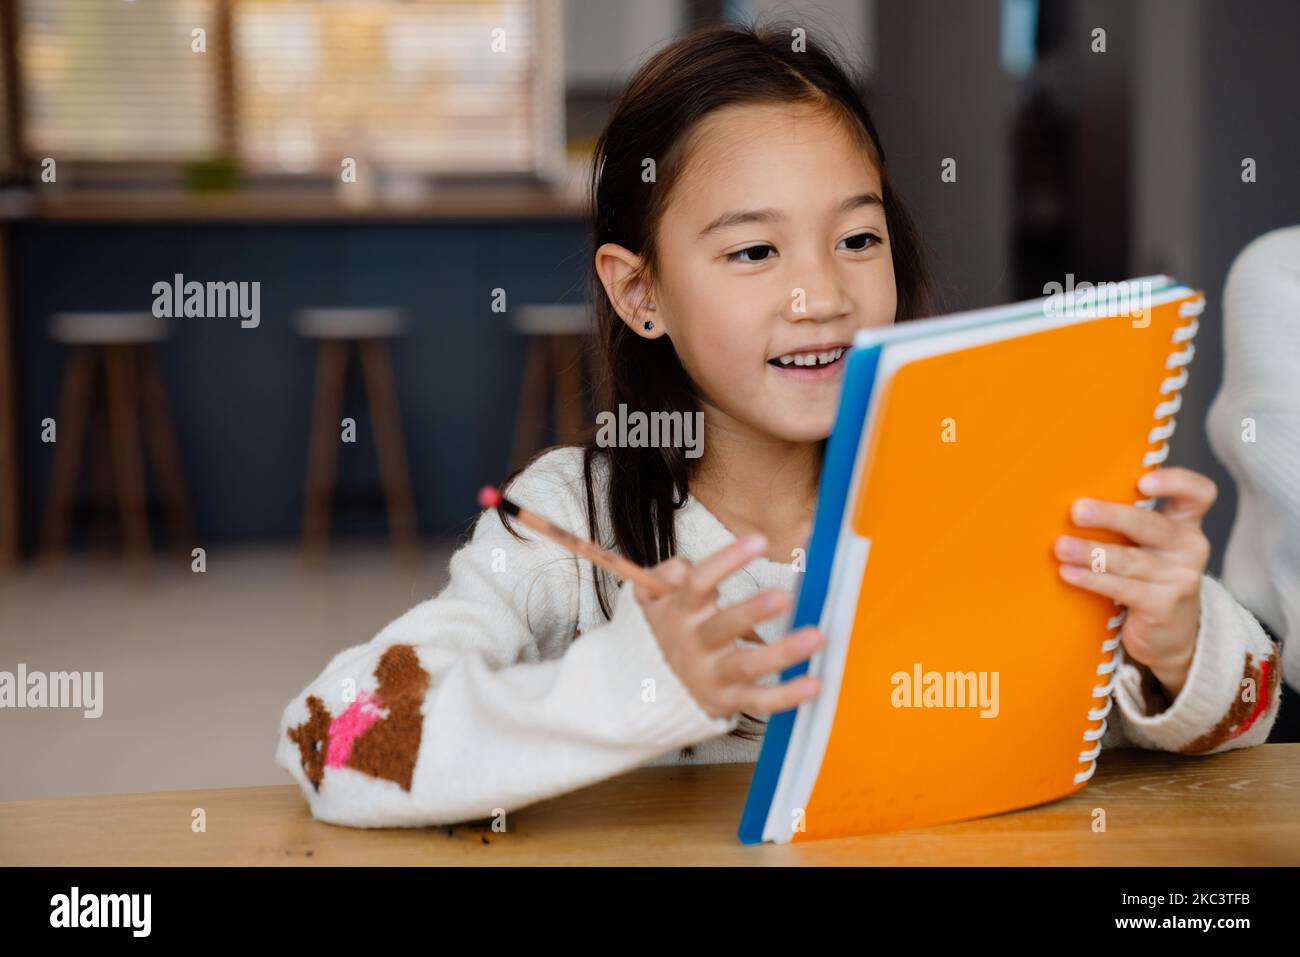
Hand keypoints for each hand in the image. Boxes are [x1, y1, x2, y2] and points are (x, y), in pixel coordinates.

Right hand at [634, 534, 822, 719]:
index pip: (699, 582)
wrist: (642, 688)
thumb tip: (685, 568)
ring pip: (747, 665)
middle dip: (753, 611)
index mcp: (677, 612)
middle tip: (783, 596)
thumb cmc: (663, 630)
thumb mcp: (650, 599)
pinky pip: (759, 700)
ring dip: (782, 652)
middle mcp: (694, 644)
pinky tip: (814, 683)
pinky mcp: (727, 700)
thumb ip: (665, 576)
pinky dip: (786, 695)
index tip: (759, 539)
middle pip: (724, 626)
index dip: (728, 559)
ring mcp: (711, 675)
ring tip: (815, 636)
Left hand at [1054, 466, 1215, 699]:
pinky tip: (1068, 573)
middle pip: (1152, 525)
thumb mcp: (1149, 544)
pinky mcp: (1164, 605)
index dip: (1177, 482)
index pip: (1198, 494)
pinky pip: (1123, 588)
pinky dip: (1092, 579)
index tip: (1143, 481)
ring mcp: (1180, 578)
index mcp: (1185, 523)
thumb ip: (1128, 521)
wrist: (1169, 633)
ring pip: (1130, 560)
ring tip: (1061, 546)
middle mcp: (1189, 547)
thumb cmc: (1148, 575)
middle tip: (1077, 510)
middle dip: (1112, 516)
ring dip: (1091, 552)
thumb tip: (1073, 500)